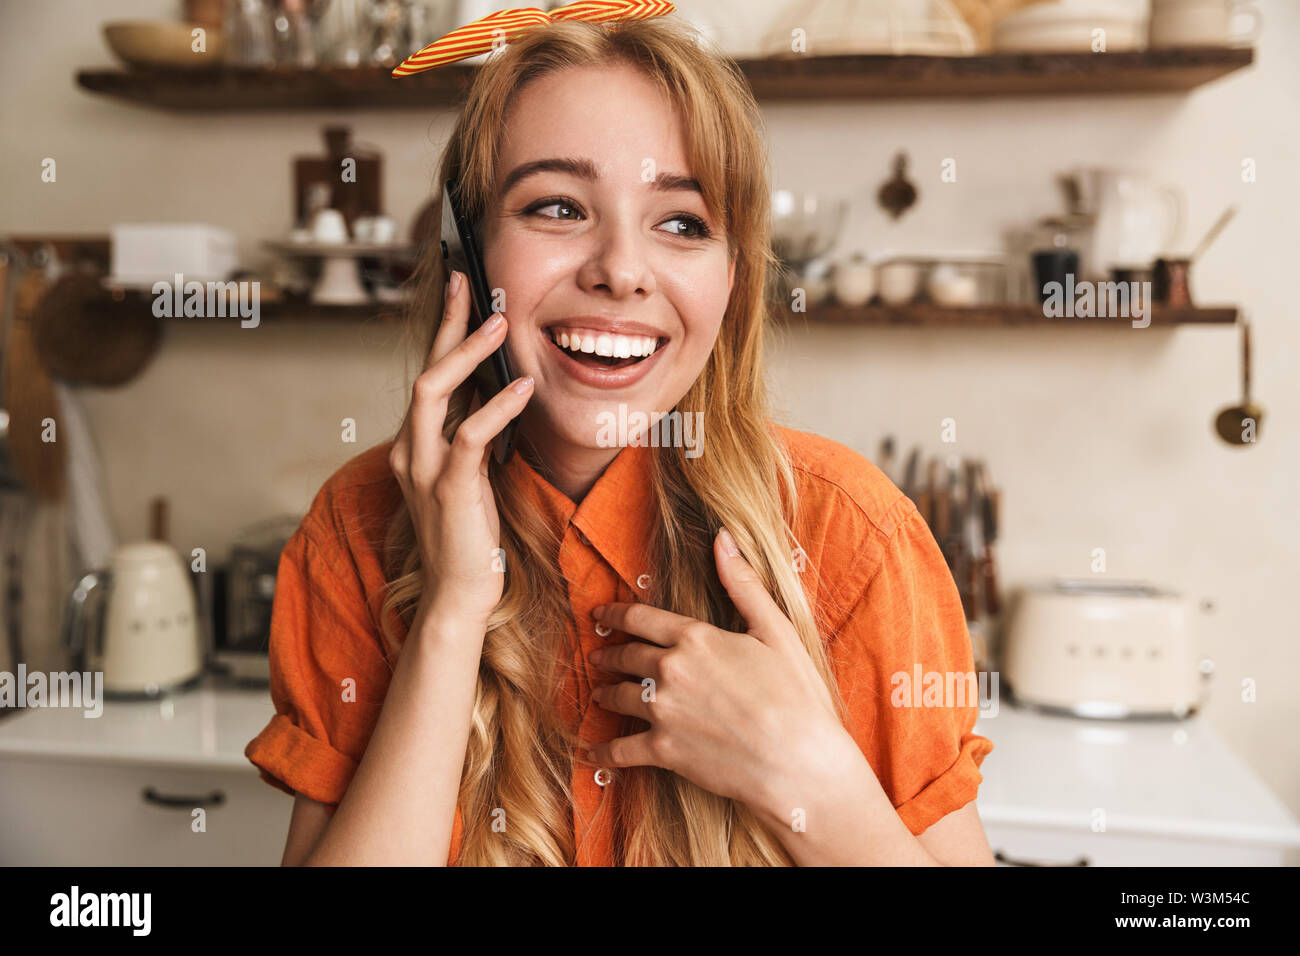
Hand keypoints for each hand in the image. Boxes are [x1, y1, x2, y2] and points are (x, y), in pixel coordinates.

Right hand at [388, 270, 532, 627]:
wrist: (459, 594)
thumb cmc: (471, 534)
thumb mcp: (471, 473)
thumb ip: (474, 433)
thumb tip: (498, 385)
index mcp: (413, 444)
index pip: (428, 375)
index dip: (444, 331)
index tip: (464, 290)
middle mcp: (408, 450)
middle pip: (425, 371)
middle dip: (448, 324)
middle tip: (471, 283)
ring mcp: (422, 469)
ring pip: (433, 393)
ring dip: (468, 355)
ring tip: (501, 324)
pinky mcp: (448, 490)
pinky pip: (469, 436)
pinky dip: (496, 407)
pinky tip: (521, 387)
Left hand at [585, 528, 853, 817]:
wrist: (800, 762)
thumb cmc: (797, 696)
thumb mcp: (776, 630)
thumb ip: (743, 584)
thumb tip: (723, 538)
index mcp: (696, 638)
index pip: (641, 619)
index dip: (616, 615)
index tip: (600, 615)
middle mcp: (671, 670)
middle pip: (626, 657)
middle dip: (609, 655)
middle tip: (598, 656)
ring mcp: (663, 711)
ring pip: (618, 697)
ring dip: (605, 695)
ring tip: (599, 695)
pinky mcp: (664, 751)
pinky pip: (620, 749)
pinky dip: (603, 751)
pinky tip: (592, 751)